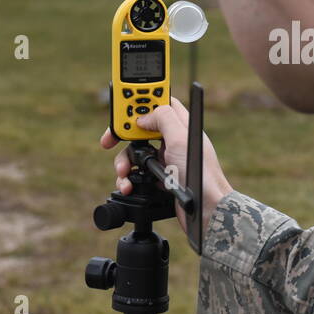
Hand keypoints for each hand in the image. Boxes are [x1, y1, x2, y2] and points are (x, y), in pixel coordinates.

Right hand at [100, 97, 233, 236]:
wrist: (205, 210)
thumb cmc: (200, 174)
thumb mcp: (181, 138)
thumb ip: (163, 118)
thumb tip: (144, 116)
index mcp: (181, 125)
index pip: (159, 103)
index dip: (140, 103)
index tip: (123, 109)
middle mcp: (174, 141)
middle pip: (141, 129)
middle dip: (123, 136)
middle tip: (108, 141)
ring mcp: (167, 160)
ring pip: (136, 153)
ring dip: (124, 162)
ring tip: (123, 172)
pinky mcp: (162, 179)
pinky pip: (139, 174)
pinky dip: (130, 179)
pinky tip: (128, 185)